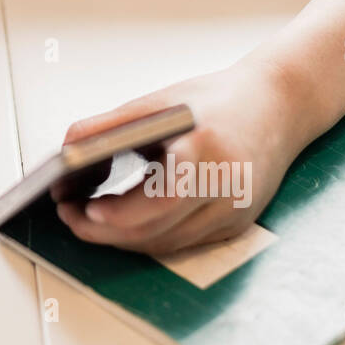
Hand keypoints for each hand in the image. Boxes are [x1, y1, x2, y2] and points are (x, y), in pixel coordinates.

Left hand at [54, 60, 301, 254]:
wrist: (280, 105)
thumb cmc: (219, 100)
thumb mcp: (160, 102)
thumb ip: (110, 126)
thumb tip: (65, 148)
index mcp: (206, 154)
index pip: (157, 201)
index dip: (115, 214)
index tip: (77, 209)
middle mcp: (226, 190)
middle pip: (157, 232)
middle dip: (106, 232)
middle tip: (71, 216)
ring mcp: (234, 213)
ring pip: (167, 244)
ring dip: (123, 239)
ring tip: (88, 217)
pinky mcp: (236, 225)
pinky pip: (183, 242)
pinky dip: (148, 235)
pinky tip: (122, 220)